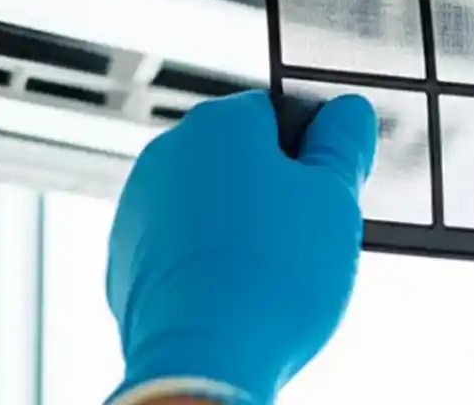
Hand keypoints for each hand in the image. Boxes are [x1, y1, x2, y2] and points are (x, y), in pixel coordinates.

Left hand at [106, 91, 376, 404]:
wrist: (206, 361)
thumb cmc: (272, 277)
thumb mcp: (336, 197)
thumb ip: (345, 141)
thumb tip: (348, 111)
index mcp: (220, 122)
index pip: (281, 113)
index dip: (314, 154)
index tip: (329, 192)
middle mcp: (168, 154)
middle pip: (242, 160)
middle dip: (277, 193)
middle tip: (309, 238)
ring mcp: (139, 209)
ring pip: (211, 206)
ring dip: (242, 229)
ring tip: (274, 275)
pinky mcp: (126, 262)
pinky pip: (182, 250)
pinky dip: (209, 265)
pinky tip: (237, 296)